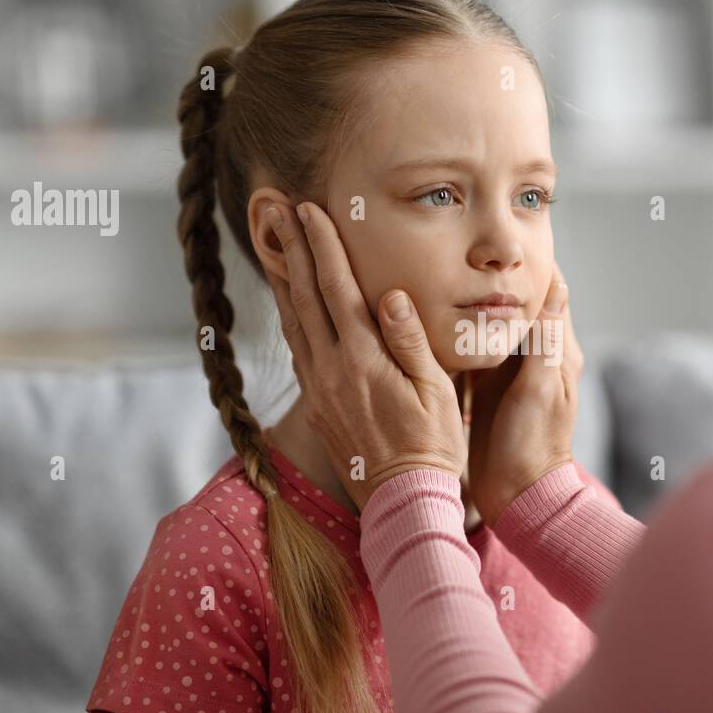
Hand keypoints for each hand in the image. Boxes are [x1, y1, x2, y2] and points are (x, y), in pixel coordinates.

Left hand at [266, 200, 465, 510]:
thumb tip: (391, 294)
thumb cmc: (432, 445)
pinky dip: (290, 318)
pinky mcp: (317, 406)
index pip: (338, 290)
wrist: (403, 501)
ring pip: (294, 323)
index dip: (324, 247)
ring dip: (285, 280)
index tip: (310, 211)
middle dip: (294, 249)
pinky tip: (290, 306)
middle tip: (278, 211)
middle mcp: (332, 370)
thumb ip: (411, 340)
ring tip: (276, 246)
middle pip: (305, 297)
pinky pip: (297, 350)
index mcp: (363, 360)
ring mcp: (319, 389)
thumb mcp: (435, 390)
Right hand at [466, 267, 581, 526]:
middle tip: (465, 250)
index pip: (549, 296)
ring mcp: (509, 374)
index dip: (533, 268)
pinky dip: (459, 335)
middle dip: (495, 280)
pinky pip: (473, 352)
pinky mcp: (487, 389)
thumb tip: (558, 285)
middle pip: (515, 307)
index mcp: (555, 353)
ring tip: (444, 276)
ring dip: (472, 306)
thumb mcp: (540, 387)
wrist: (519, 495)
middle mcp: (534, 358)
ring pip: (490, 327)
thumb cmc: (534, 443)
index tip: (512, 241)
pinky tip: (433, 320)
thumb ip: (545, 338)